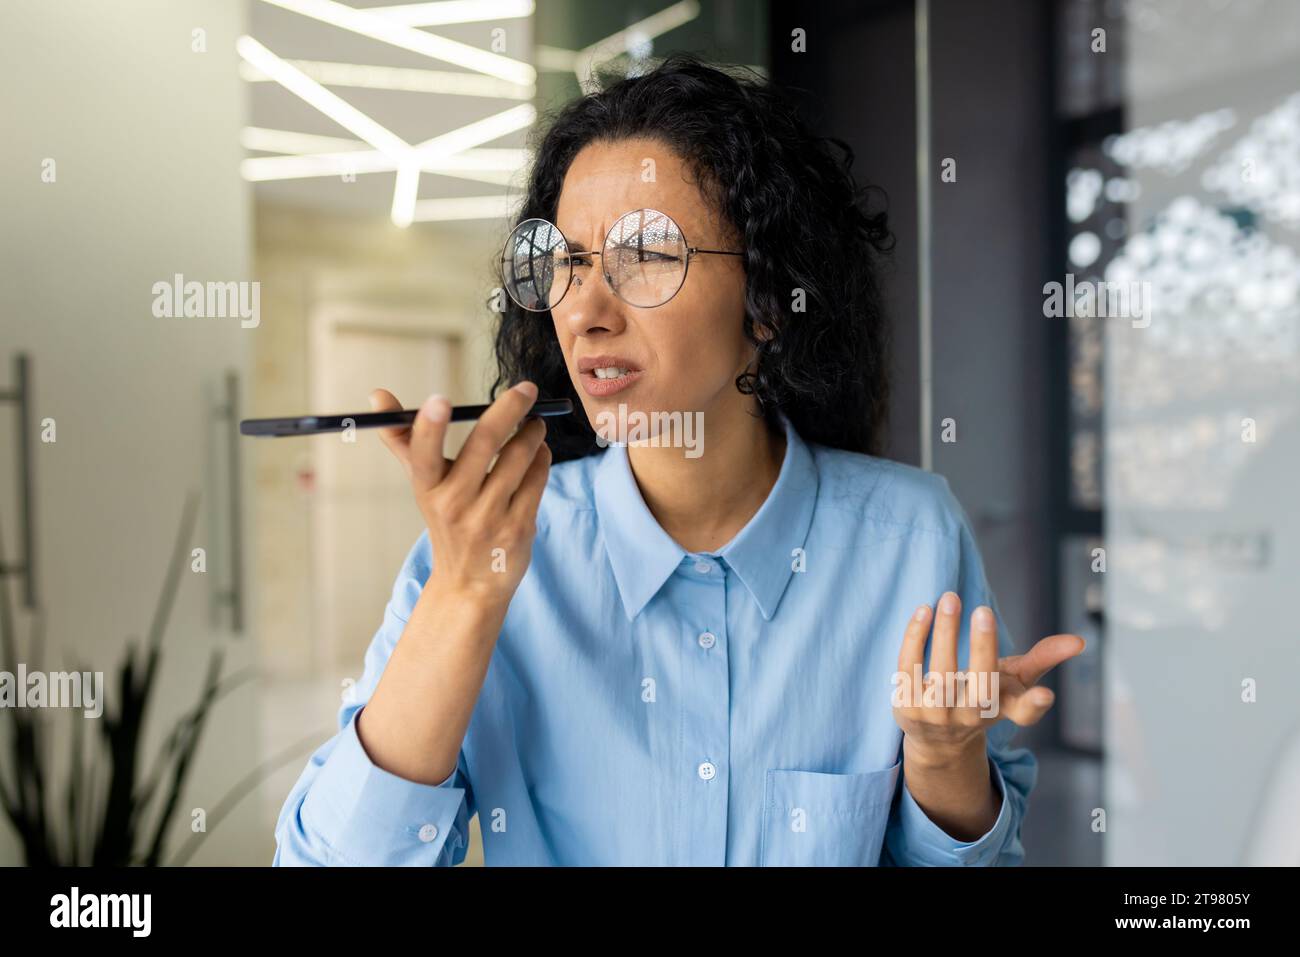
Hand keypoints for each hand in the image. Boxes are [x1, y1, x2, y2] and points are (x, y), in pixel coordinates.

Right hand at [369, 382, 550, 610]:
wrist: (471, 584)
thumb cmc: (447, 520)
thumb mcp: (424, 485)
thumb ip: (405, 439)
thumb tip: (377, 395)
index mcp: (428, 489)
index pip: (422, 456)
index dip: (428, 428)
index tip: (438, 400)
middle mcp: (455, 504)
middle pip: (484, 443)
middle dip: (509, 408)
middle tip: (526, 389)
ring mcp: (489, 518)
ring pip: (519, 457)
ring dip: (532, 433)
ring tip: (535, 424)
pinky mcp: (519, 528)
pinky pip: (537, 479)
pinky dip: (542, 458)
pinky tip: (539, 452)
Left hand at [892, 591, 1084, 764]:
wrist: (936, 738)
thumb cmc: (981, 699)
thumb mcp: (1013, 683)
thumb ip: (1042, 659)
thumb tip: (1077, 641)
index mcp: (1001, 710)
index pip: (1023, 712)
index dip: (1035, 706)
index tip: (1046, 695)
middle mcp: (969, 716)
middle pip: (979, 684)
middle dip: (983, 648)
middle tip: (984, 610)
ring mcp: (936, 713)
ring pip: (940, 671)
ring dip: (945, 632)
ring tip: (950, 597)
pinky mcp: (906, 704)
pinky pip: (909, 666)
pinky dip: (916, 637)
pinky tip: (924, 610)